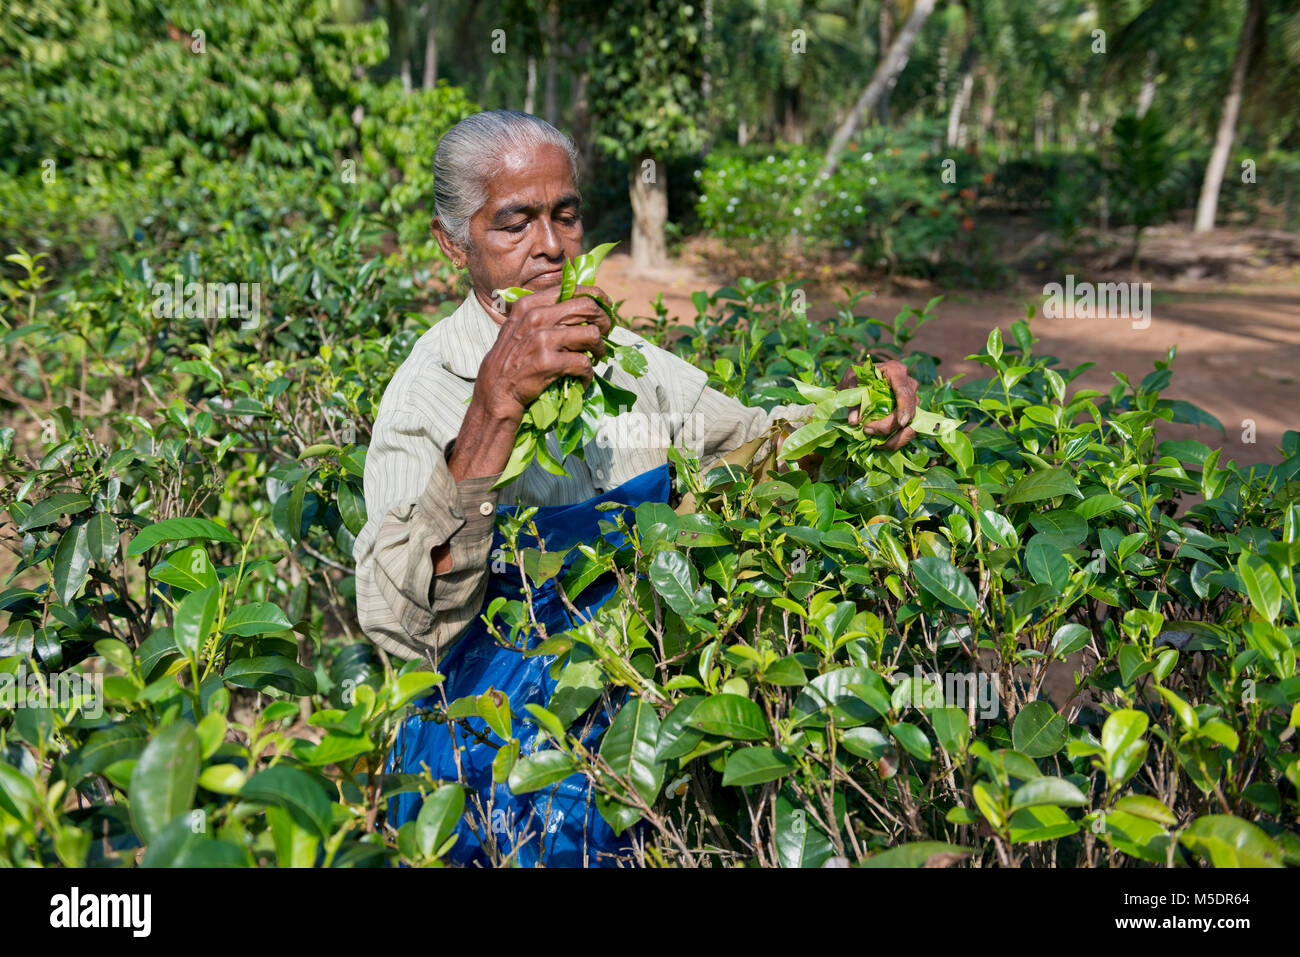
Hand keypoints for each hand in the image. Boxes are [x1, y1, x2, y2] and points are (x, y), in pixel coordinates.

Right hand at [475, 284, 612, 420]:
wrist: (495, 390)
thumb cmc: (511, 358)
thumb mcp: (519, 326)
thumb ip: (543, 312)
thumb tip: (578, 303)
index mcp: (529, 304)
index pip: (572, 289)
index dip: (596, 297)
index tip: (606, 307)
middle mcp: (535, 317)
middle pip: (587, 308)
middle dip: (604, 321)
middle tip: (607, 333)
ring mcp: (542, 340)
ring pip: (591, 335)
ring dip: (599, 349)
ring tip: (596, 357)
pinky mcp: (549, 363)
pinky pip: (584, 363)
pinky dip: (588, 374)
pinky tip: (583, 379)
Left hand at [838, 358, 918, 451]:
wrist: (857, 383)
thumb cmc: (855, 379)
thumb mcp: (850, 383)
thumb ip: (853, 401)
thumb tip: (854, 421)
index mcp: (895, 371)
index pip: (904, 391)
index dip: (905, 407)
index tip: (901, 422)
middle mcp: (909, 384)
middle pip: (908, 410)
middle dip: (890, 426)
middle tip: (867, 431)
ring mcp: (912, 399)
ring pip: (912, 423)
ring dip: (896, 437)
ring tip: (876, 443)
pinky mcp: (910, 412)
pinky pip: (909, 429)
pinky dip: (897, 439)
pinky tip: (882, 444)